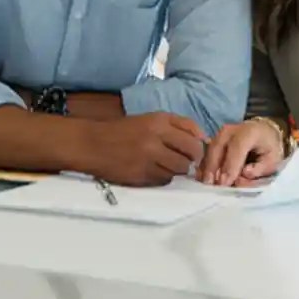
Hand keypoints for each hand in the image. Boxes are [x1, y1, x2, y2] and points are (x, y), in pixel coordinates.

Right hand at [80, 112, 206, 186]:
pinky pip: (163, 180)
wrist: (94, 144)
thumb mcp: (152, 118)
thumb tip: (204, 138)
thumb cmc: (125, 130)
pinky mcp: (141, 175)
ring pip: (178, 170)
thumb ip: (180, 125)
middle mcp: (156, 139)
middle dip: (190, 160)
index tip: (194, 151)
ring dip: (176, 169)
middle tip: (183, 160)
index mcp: (159, 122)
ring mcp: (148, 159)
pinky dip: (163, 177)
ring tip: (166, 164)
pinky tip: (153, 170)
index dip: (198, 148)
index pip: (194, 138)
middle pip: (190, 156)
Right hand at [196, 119, 283, 185]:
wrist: (263, 132)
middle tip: (210, 186)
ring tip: (205, 185)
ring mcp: (220, 134)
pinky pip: (206, 154)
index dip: (230, 165)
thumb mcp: (273, 159)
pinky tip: (202, 179)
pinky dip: (204, 167)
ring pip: (209, 151)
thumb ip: (260, 168)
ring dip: (206, 169)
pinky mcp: (213, 140)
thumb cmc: (268, 148)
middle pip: (217, 148)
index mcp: (249, 132)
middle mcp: (231, 130)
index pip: (237, 147)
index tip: (225, 183)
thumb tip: (245, 173)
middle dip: (213, 168)